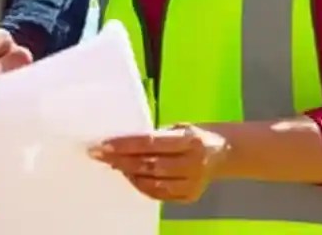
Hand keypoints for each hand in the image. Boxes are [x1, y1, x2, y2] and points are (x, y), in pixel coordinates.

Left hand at [88, 124, 230, 201]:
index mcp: (190, 139)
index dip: (124, 145)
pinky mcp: (191, 196)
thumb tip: (120, 143)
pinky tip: (130, 176)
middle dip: (120, 160)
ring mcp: (193, 182)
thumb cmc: (192, 135)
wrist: (223, 151)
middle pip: (149, 165)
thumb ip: (155, 136)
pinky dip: (142, 186)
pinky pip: (160, 195)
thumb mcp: (177, 127)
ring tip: (113, 164)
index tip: (102, 145)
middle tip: (98, 155)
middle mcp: (193, 162)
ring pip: (153, 183)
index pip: (150, 143)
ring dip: (129, 174)